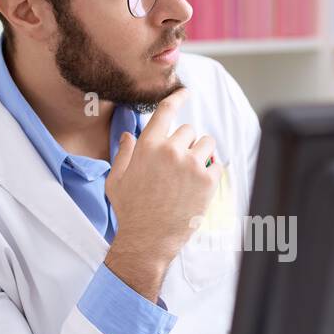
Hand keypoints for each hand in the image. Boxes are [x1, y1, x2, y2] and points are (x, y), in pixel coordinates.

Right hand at [104, 87, 220, 301]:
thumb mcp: (116, 180)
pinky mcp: (206, 180)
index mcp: (147, 146)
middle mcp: (170, 150)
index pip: (165, 111)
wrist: (147, 240)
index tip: (186, 92)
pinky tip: (198, 185)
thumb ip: (123, 154)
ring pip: (206, 143)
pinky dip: (211, 171)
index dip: (177, 98)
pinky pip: (216, 164)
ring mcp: (190, 164)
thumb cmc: (130, 212)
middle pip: (188, 130)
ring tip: (190, 175)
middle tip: (177, 167)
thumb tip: (128, 136)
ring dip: (201, 154)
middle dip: (185, 144)